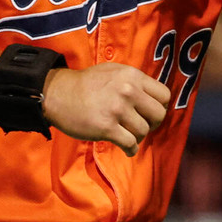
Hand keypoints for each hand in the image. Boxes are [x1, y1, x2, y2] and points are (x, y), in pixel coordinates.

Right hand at [41, 64, 170, 156]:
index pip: (164, 95)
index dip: (160, 107)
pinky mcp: (106, 127)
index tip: (149, 113)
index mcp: (133, 76)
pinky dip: (130, 149)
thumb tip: (152, 97)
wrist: (57, 94)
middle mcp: (128, 91)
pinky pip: (130, 144)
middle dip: (152, 124)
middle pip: (159, 115)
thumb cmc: (86, 84)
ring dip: (137, 137)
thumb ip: (134, 81)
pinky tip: (125, 148)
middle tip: (141, 126)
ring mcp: (117, 109)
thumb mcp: (114, 71)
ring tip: (128, 136)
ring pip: (144, 131)